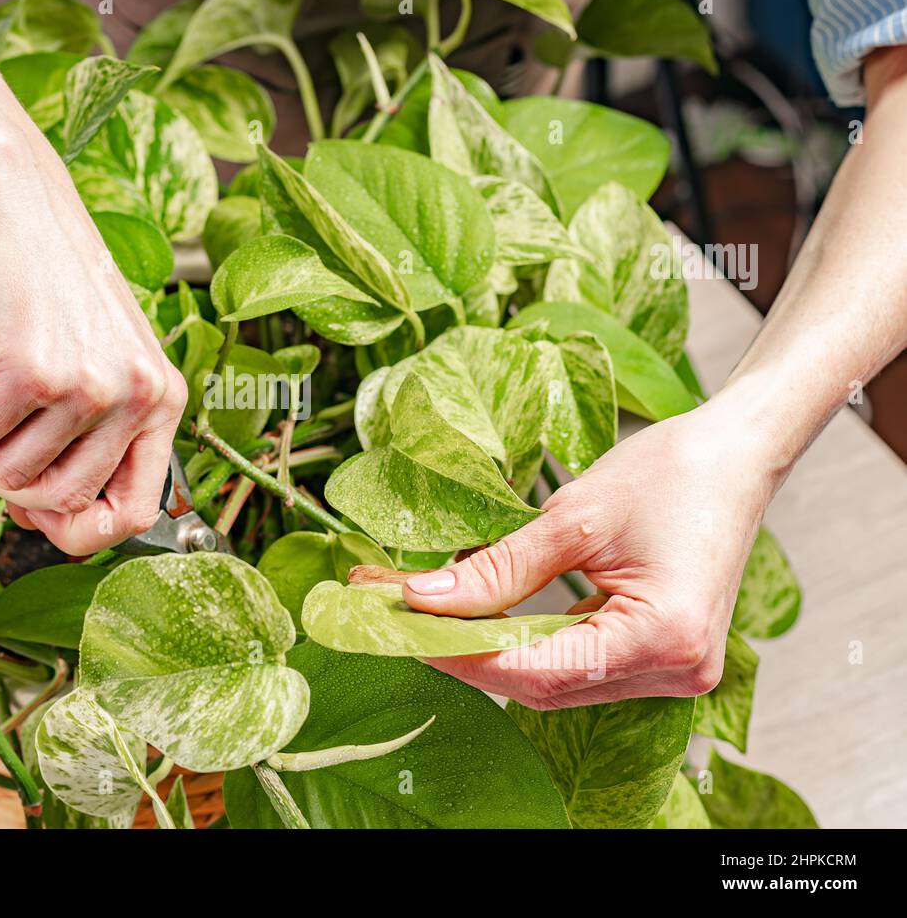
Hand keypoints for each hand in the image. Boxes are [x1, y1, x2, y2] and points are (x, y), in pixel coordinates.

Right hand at [0, 180, 186, 555]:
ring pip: (10, 475)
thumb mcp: (104, 358)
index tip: (43, 512)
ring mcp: (86, 386)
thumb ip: (96, 433)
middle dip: (14, 483)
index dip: (81, 530)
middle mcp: (135, 396)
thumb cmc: (52, 284)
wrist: (16, 206)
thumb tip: (51, 517)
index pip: (136, 512)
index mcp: (162, 399)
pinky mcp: (31, 372)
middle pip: (62, 501)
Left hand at [403, 396, 782, 708]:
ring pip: (558, 679)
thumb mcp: (574, 517)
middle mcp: (676, 670)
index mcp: (665, 636)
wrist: (737, 455)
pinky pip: (580, 663)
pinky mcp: (662, 655)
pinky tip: (485, 615)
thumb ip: (499, 568)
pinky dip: (528, 641)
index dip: (463, 654)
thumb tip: (424, 599)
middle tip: (402, 615)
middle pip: (545, 683)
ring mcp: (674, 669)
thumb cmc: (672, 472)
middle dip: (468, 651)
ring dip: (492, 648)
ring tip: (431, 613)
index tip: (404, 627)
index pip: (540, 670)